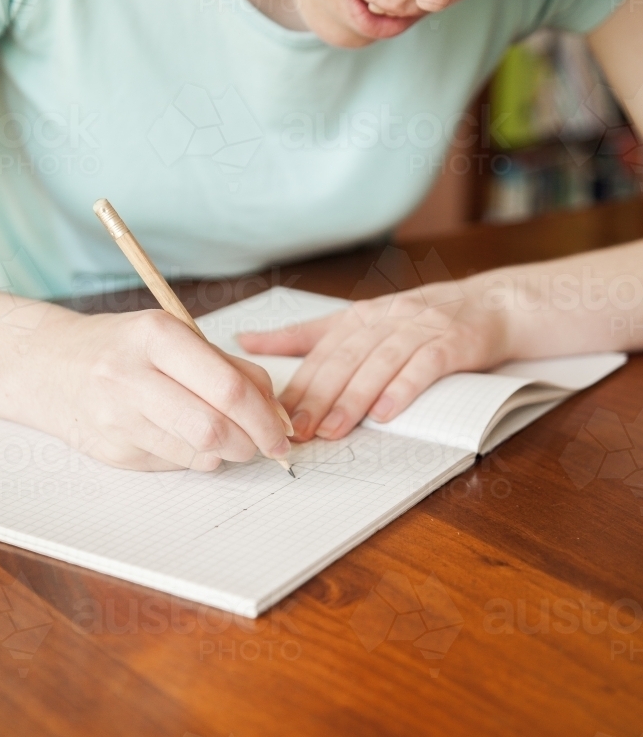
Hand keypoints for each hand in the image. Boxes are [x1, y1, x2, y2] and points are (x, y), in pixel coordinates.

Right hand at [26, 307, 291, 470]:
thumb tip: (276, 411)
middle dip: (252, 443)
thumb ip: (229, 368)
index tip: (282, 431)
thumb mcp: (175, 337)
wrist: (48, 365)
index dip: (264, 417)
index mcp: (156, 336)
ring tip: (232, 440)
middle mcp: (131, 376)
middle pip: (213, 428)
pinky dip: (196, 457)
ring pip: (197, 453)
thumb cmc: (123, 348)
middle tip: (265, 445)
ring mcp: (117, 417)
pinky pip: (174, 464)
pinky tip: (191, 440)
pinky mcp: (112, 451)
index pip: (227, 387)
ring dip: (228, 453)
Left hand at [239, 278, 510, 441]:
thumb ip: (305, 335)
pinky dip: (404, 388)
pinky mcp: (452, 343)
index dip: (297, 384)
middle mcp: (386, 319)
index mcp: (359, 316)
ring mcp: (420, 329)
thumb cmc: (419, 320)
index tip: (272, 414)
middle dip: (317, 397)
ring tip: (332, 431)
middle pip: (344, 359)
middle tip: (296, 431)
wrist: (490, 305)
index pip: (320, 352)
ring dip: (353, 399)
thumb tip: (246, 341)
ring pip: (379, 364)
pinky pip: (424, 366)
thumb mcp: (359, 321)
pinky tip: (386, 413)